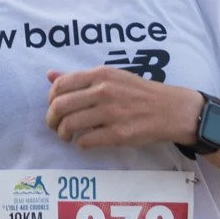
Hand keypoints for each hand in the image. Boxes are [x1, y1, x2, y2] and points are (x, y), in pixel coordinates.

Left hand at [44, 68, 198, 150]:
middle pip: (60, 106)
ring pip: (69, 125)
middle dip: (51, 119)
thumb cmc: (138, 93)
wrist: (170, 109)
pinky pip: (85, 141)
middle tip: (55, 126)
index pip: (60, 85)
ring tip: (66, 136)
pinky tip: (84, 142)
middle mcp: (103, 91)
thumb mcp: (111, 76)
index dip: (50, 99)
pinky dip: (79, 144)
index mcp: (100, 74)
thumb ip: (80, 77)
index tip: (54, 107)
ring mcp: (111, 113)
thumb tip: (49, 75)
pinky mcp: (118, 133)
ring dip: (62, 134)